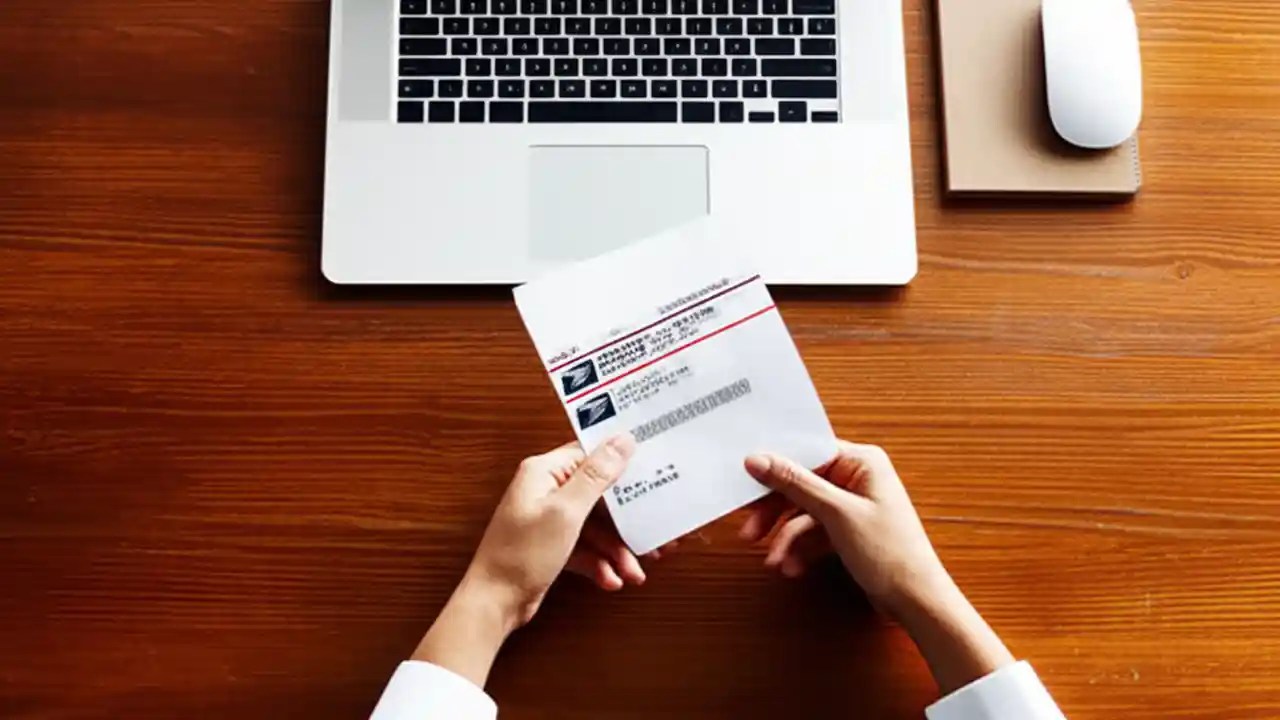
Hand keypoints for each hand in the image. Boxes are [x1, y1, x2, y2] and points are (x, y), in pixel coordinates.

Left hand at [470, 435, 654, 620]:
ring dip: (616, 549)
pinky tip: (611, 579)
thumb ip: (596, 476)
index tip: (651, 469)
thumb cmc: (520, 554)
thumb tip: (621, 440)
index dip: (622, 463)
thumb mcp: (566, 512)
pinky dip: (599, 563)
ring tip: (635, 570)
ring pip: (595, 526)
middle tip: (655, 533)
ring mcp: (548, 519)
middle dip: (626, 520)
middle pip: (599, 495)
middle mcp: (545, 491)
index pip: (590, 455)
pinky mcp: (551, 545)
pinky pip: (585, 547)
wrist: (494, 604)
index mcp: (544, 472)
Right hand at [740, 441, 1014, 693]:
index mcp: (862, 462)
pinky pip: (814, 532)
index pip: (807, 453)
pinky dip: (800, 548)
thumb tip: (758, 459)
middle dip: (775, 511)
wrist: (916, 601)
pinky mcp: (848, 530)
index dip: (775, 467)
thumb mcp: (836, 514)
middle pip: (801, 484)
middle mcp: (857, 478)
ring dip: (785, 536)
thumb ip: (795, 483)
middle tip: (750, 530)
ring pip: (804, 512)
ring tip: (771, 559)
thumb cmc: (890, 552)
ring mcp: (852, 506)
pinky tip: (790, 566)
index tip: (745, 479)